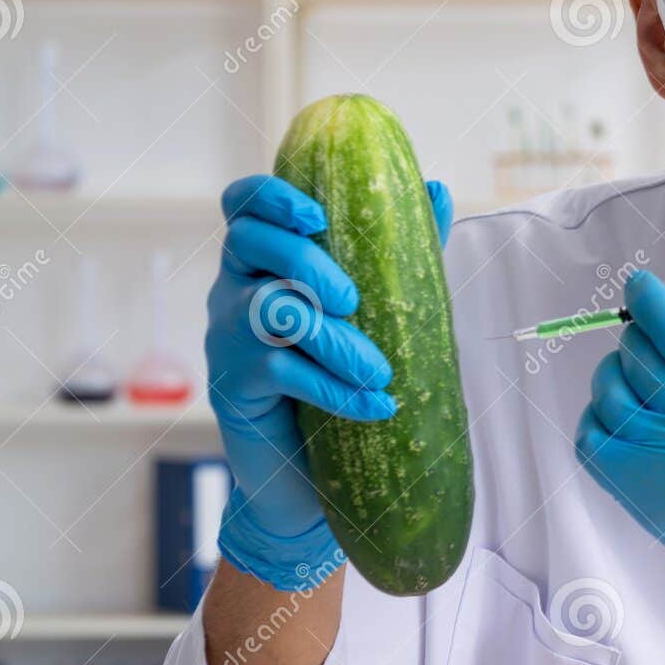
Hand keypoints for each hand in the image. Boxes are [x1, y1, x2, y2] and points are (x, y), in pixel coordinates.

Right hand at [206, 173, 453, 591]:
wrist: (305, 474)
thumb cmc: (337, 378)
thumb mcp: (372, 312)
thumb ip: (397, 252)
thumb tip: (437, 190)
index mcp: (264, 262)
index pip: (243, 206)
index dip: (269, 196)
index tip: (315, 213)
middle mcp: (234, 290)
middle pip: (250, 243)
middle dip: (306, 262)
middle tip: (355, 301)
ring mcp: (227, 337)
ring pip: (270, 309)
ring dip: (334, 339)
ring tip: (380, 371)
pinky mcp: (232, 385)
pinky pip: (280, 370)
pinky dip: (334, 388)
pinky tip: (374, 405)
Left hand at [575, 234, 664, 643]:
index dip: (646, 296)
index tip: (640, 286)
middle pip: (636, 356)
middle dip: (639, 335)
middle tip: (654, 339)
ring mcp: (663, 471)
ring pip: (608, 393)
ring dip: (616, 373)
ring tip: (642, 376)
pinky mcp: (639, 499)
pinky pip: (591, 439)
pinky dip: (598, 417)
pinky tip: (627, 415)